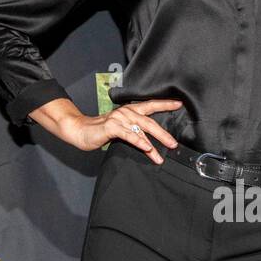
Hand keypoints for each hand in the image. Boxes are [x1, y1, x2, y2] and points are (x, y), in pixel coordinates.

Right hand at [61, 98, 183, 160]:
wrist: (81, 130)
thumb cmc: (102, 130)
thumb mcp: (122, 130)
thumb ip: (135, 132)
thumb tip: (151, 141)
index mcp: (130, 110)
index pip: (151, 105)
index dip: (165, 104)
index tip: (179, 104)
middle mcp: (126, 112)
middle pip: (150, 122)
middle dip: (163, 134)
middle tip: (174, 144)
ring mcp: (119, 118)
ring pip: (141, 130)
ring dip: (152, 145)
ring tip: (160, 157)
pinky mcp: (112, 127)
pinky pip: (129, 135)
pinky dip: (139, 142)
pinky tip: (147, 148)